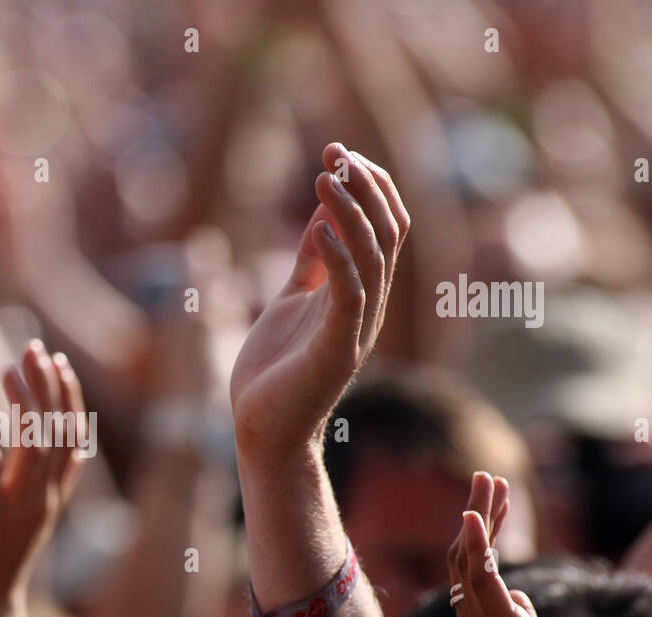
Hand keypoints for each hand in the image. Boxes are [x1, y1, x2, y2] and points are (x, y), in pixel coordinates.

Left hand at [0, 342, 86, 616]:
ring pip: (32, 445)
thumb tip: (14, 459)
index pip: (72, 440)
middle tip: (33, 348)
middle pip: (57, 432)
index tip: (57, 363)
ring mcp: (18, 509)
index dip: (68, 399)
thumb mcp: (13, 525)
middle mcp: (42, 500)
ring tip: (8, 368)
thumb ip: (21, 491)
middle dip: (48, 386)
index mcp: (50, 501)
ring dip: (23, 402)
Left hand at [230, 144, 408, 454]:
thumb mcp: (291, 301)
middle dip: (365, 187)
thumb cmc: (275, 371)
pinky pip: (349, 295)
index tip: (335, 152)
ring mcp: (356, 328)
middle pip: (389, 233)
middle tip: (335, 152)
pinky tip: (317, 228)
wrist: (262, 430)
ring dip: (350, 213)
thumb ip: (311, 265)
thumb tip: (322, 218)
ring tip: (325, 178)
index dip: (367, 185)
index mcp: (359, 293)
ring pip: (374, 258)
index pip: (384, 227)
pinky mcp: (336, 350)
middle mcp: (367, 307)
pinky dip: (338, 257)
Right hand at [449, 472, 602, 616]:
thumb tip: (521, 597)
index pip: (468, 572)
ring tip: (489, 480)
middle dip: (476, 514)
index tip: (490, 501)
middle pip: (462, 559)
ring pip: (469, 562)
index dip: (477, 533)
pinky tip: (472, 516)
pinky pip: (480, 582)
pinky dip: (473, 546)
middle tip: (487, 475)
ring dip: (478, 517)